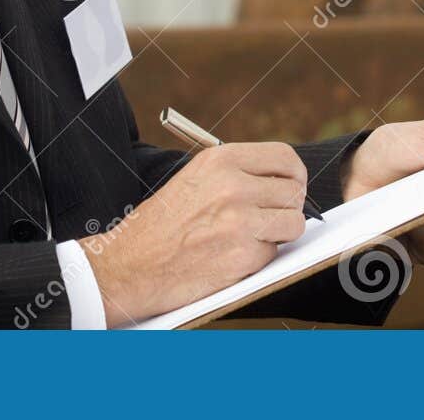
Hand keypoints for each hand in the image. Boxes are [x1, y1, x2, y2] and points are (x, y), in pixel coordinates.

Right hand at [81, 142, 308, 324]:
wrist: (129, 266)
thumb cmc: (160, 226)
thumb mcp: (195, 179)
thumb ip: (236, 173)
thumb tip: (280, 179)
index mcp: (221, 160)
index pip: (285, 158)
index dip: (294, 175)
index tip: (290, 187)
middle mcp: (233, 185)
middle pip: (294, 191)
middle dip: (286, 208)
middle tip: (268, 220)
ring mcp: (241, 220)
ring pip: (294, 222)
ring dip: (279, 234)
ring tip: (250, 238)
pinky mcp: (244, 255)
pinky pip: (275, 252)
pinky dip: (260, 258)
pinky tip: (232, 256)